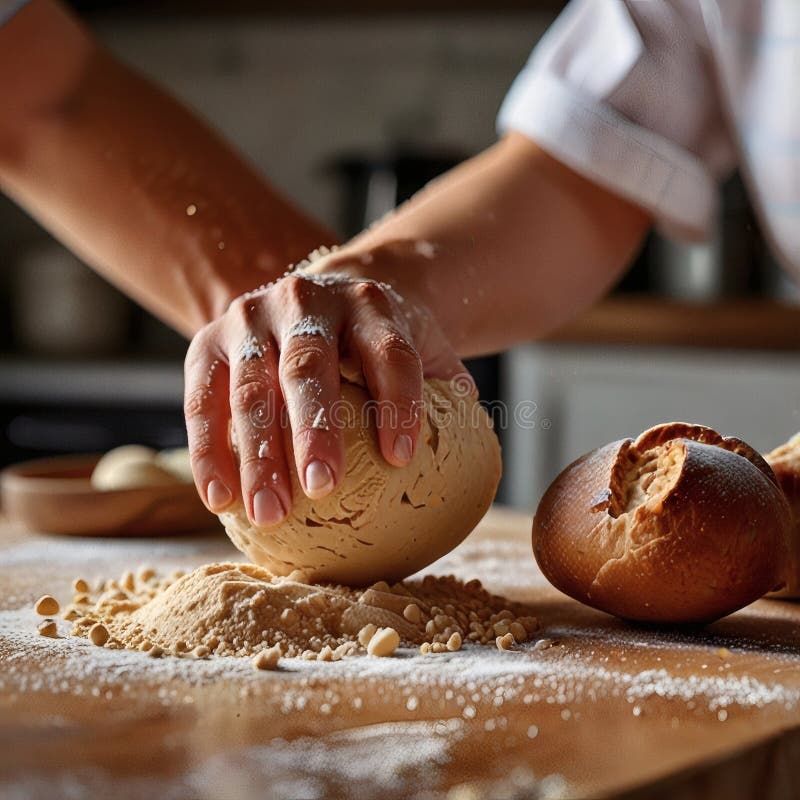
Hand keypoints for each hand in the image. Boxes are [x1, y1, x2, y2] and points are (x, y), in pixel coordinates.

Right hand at [184, 268, 466, 526]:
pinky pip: (202, 399)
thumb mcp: (421, 350)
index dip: (396, 404)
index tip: (400, 461)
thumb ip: (444, 396)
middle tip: (320, 490)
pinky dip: (208, 449)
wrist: (319, 294)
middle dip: (313, 430)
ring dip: (256, 454)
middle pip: (309, 366)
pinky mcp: (208, 339)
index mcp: (370, 305)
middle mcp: (306, 300)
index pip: (390, 353)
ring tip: (269, 514)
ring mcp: (251, 316)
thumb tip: (468, 463)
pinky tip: (219, 498)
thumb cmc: (377, 340)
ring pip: (251, 387)